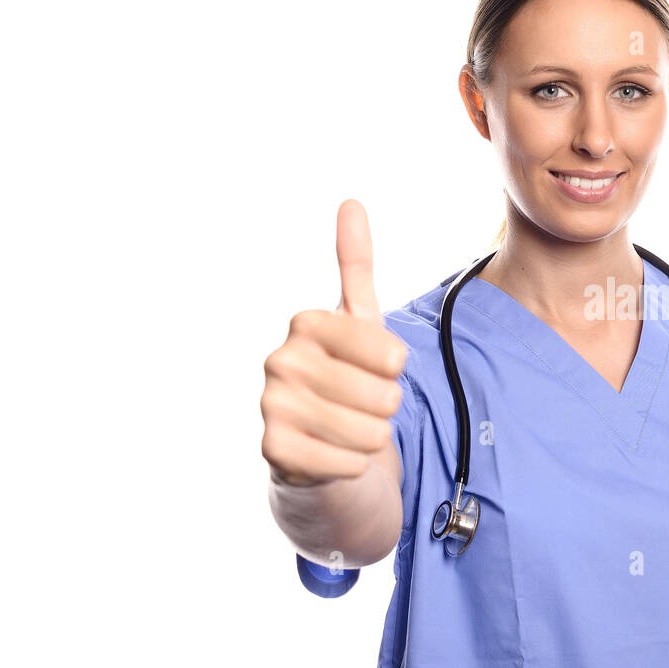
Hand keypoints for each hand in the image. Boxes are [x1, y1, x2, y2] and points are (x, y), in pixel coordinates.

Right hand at [260, 199, 408, 485]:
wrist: (319, 453)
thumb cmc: (346, 383)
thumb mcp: (358, 323)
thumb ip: (356, 266)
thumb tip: (351, 201)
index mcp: (306, 323)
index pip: (393, 354)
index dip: (397, 371)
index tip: (376, 370)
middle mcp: (280, 359)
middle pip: (385, 395)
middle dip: (385, 409)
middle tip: (361, 407)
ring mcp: (271, 406)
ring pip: (370, 431)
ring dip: (372, 439)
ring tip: (349, 431)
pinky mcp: (274, 452)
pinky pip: (350, 462)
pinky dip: (354, 466)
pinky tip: (335, 457)